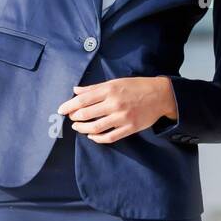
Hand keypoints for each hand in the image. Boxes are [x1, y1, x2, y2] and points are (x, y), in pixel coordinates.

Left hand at [56, 76, 177, 144]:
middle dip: (74, 117)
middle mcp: (114, 104)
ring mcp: (122, 117)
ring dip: (83, 129)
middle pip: (86, 114)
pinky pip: (109, 137)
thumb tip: (75, 90)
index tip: (61, 110)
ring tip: (77, 127)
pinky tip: (92, 136)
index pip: (83, 99)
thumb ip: (94, 88)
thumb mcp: (115, 82)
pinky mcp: (130, 128)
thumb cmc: (136, 86)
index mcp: (110, 90)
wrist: (160, 95)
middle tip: (70, 118)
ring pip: (96, 128)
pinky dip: (97, 138)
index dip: (69, 106)